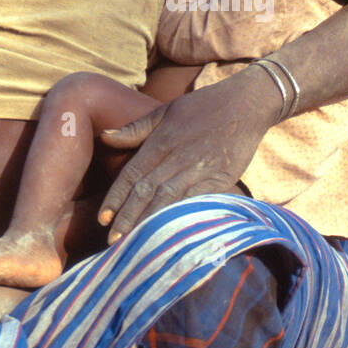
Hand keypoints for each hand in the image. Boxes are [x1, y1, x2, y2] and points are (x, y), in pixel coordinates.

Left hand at [97, 66, 281, 239]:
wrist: (245, 104)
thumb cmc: (203, 106)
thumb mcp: (166, 111)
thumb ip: (135, 128)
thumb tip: (104, 136)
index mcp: (160, 142)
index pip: (131, 175)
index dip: (115, 198)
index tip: (102, 219)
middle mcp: (176, 158)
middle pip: (146, 192)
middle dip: (128, 218)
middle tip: (113, 241)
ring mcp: (199, 170)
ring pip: (168, 200)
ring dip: (150, 222)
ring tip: (137, 243)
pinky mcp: (220, 179)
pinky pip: (197, 202)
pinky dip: (183, 217)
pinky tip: (172, 234)